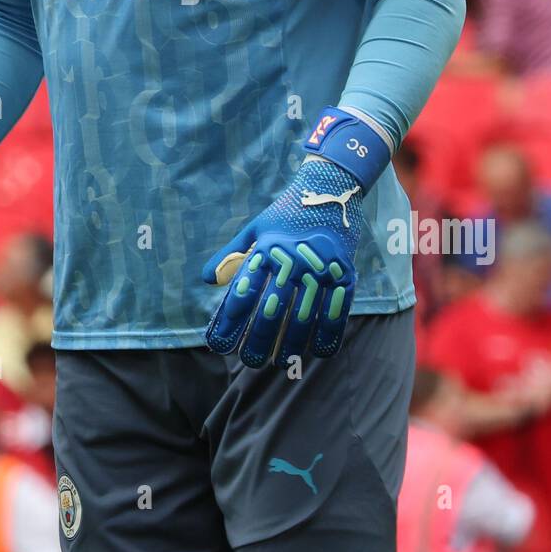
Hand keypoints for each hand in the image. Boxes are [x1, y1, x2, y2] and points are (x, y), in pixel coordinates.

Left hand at [202, 161, 361, 366]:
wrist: (331, 189)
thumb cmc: (287, 213)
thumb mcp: (255, 229)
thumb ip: (231, 255)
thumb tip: (206, 279)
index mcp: (265, 249)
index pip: (243, 291)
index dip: (230, 320)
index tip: (219, 344)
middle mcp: (290, 259)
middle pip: (271, 308)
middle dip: (259, 339)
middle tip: (251, 362)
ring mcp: (319, 267)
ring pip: (303, 314)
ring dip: (291, 343)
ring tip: (281, 362)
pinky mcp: (344, 272)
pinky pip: (336, 309)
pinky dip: (328, 333)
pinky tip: (318, 351)